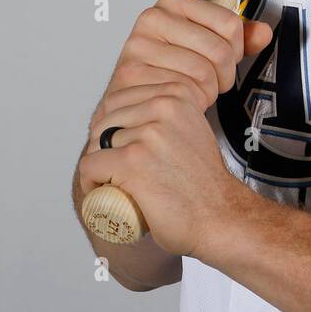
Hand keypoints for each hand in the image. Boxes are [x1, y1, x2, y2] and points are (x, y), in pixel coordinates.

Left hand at [78, 88, 242, 258]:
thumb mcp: (191, 130)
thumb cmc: (203, 183)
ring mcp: (149, 134)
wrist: (220, 216)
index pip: (118, 99)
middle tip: (116, 171)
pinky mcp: (133, 160)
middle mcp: (164, 107)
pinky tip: (103, 192)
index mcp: (177, 94)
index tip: (122, 148)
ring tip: (116, 184)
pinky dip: (90, 182)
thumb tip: (133, 110)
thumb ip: (168, 115)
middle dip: (102, 146)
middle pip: (104, 120)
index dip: (112, 127)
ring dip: (99, 166)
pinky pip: (90, 165)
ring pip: (96, 144)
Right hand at [97, 0, 272, 116]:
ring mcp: (138, 46)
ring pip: (203, 73)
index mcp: (172, 2)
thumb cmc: (172, 70)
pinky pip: (181, 91)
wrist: (135, 103)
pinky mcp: (131, 74)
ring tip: (194, 90)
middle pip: (219, 50)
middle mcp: (151, 18)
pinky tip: (179, 99)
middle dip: (224, 74)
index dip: (237, 48)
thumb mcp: (208, 47)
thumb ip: (238, 39)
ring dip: (207, 91)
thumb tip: (263, 33)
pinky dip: (189, 102)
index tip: (225, 57)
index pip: (230, 23)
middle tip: (211, 81)